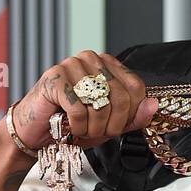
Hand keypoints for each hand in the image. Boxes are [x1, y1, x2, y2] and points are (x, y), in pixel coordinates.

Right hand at [9, 51, 159, 153]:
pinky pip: (80, 110)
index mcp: (108, 64)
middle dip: (111, 126)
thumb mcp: (110, 123)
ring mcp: (72, 65)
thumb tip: (153, 105)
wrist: (36, 131)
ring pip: (101, 105)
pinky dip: (77, 127)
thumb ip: (133, 116)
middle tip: (96, 132)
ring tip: (81, 128)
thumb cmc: (73, 124)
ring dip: (93, 128)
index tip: (114, 126)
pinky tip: (68, 125)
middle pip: (121, 98)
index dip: (129, 116)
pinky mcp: (55, 78)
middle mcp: (91, 59)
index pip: (136, 89)